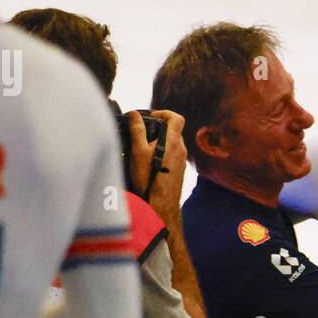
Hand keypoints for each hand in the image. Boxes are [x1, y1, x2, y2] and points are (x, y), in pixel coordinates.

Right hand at [128, 109, 186, 223]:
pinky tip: (150, 163)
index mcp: (173, 141)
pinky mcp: (180, 170)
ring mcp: (182, 160)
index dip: (165, 113)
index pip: (176, 118)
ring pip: (172, 144)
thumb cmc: (149, 178)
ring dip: (159, 142)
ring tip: (143, 150)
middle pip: (173, 130)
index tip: (152, 116)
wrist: (161, 204)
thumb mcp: (138, 151)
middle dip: (158, 128)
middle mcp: (181, 149)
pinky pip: (172, 155)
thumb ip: (137, 130)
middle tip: (143, 133)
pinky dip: (163, 153)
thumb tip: (134, 114)